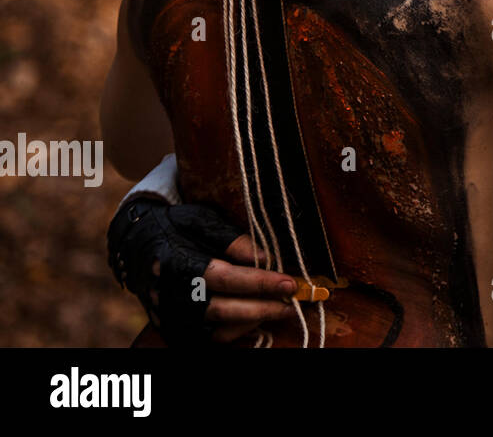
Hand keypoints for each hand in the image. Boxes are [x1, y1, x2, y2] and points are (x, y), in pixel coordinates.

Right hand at [108, 197, 298, 344]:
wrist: (134, 246)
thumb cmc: (174, 227)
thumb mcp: (200, 220)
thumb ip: (231, 239)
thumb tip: (264, 258)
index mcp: (177, 263)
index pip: (225, 278)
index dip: (260, 283)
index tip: (289, 282)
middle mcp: (170, 296)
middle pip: (224, 310)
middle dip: (263, 307)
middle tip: (291, 300)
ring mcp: (169, 317)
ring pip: (218, 330)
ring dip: (253, 321)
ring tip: (278, 308)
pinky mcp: (172, 330)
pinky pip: (209, 339)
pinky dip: (236, 331)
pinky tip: (255, 317)